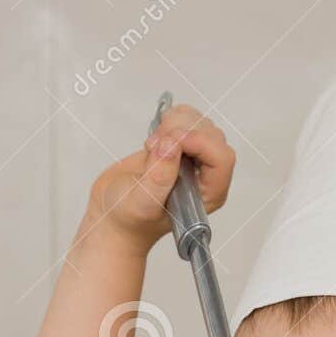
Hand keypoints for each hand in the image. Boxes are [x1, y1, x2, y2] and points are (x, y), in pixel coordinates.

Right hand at [82, 104, 235, 253]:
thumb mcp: (141, 203)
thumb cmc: (129, 218)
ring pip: (200, 123)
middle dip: (183, 132)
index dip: (201, 143)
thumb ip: (158, 178)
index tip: (172, 140)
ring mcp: (194, 158)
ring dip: (175, 124)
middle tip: (153, 146)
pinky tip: (155, 137)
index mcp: (207, 194)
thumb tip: (171, 145)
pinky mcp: (181, 144)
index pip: (221, 160)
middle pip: (212, 137)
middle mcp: (206, 175)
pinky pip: (188, 118)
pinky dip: (171, 118)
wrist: (113, 213)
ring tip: (151, 146)